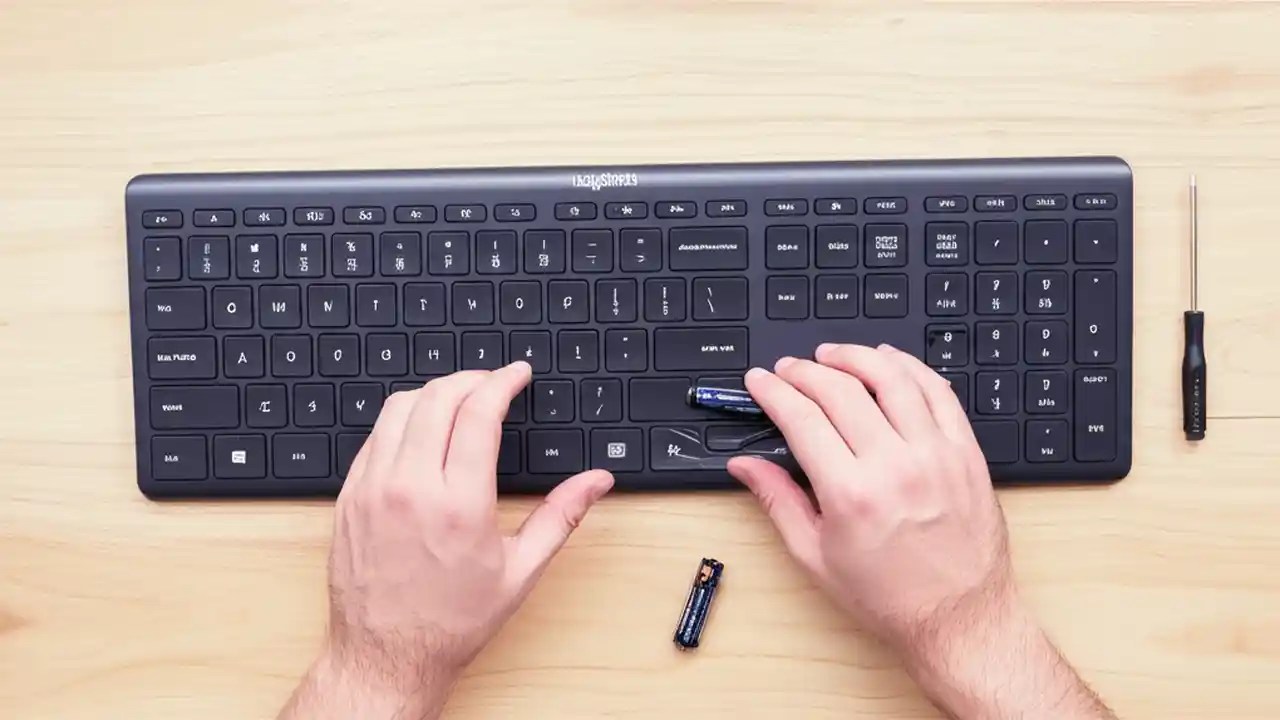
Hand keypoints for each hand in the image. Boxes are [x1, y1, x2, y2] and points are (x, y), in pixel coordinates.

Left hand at [280, 362, 613, 719]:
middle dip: (470, 378)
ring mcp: (372, 490)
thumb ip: (561, 516)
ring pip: (398, 409)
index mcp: (459, 504)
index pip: (478, 412)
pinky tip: (420, 433)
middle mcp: (411, 489)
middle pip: (437, 398)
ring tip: (457, 400)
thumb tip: (596, 482)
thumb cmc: (451, 622)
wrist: (386, 656)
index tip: (517, 374)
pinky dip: (400, 421)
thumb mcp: (520, 571)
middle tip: (492, 382)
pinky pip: (373, 438)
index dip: (502, 381)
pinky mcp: (348, 498)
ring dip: (433, 393)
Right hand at [729, 344, 1113, 718]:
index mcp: (851, 494)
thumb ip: (777, 500)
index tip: (761, 381)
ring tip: (833, 354)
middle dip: (805, 371)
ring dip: (856, 357)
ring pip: (892, 379)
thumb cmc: (889, 597)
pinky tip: (889, 361)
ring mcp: (936, 455)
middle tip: (789, 367)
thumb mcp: (816, 556)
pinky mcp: (966, 453)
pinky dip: (911, 368)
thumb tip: (744, 465)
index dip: (774, 391)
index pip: (802, 418)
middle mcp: (895, 467)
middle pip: (842, 390)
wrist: (958, 617)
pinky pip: (939, 392)